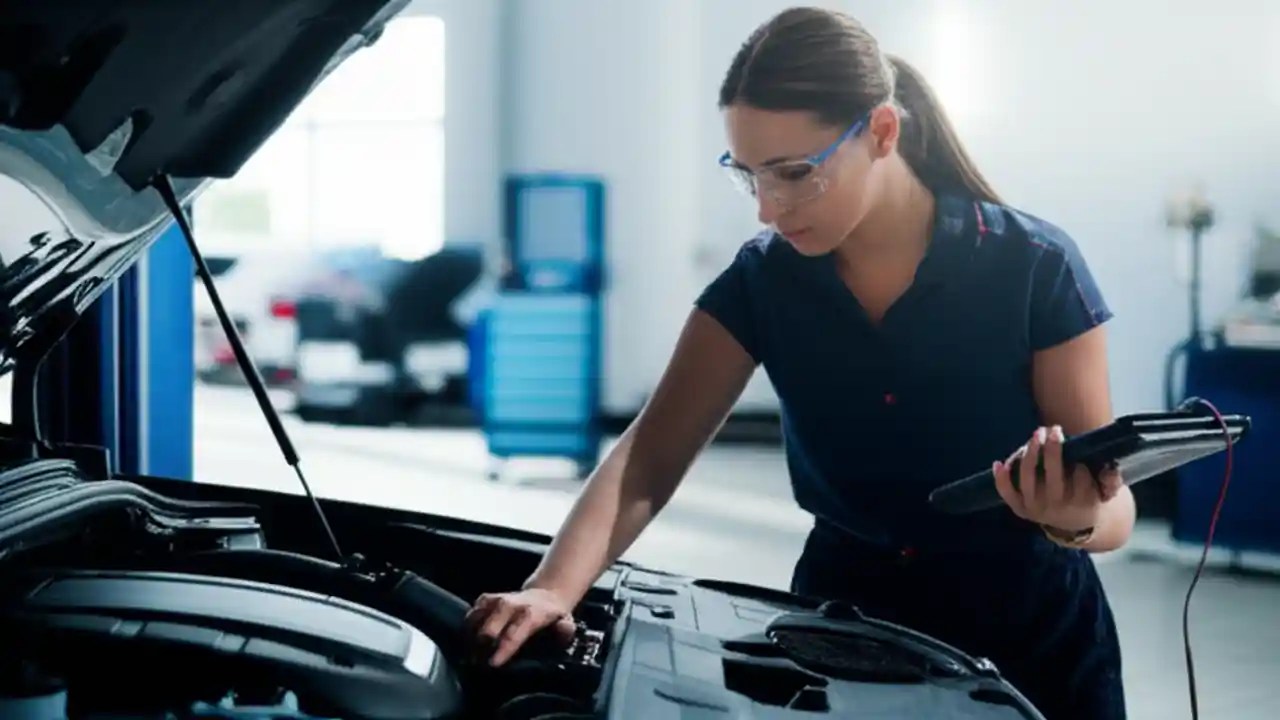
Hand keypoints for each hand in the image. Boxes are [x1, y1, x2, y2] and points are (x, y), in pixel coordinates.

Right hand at [464, 588, 576, 666]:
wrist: (545, 596)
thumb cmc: (554, 618)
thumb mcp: (566, 624)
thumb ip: (565, 630)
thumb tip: (563, 630)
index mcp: (531, 614)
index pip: (513, 633)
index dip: (503, 649)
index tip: (493, 663)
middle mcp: (511, 604)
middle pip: (489, 628)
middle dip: (483, 647)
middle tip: (479, 664)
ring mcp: (496, 600)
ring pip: (476, 619)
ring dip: (472, 638)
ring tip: (472, 655)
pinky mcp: (486, 599)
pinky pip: (472, 614)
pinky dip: (469, 628)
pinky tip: (471, 640)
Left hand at [993, 425, 1122, 534]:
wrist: (1072, 524)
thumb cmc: (1088, 497)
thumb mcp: (1104, 492)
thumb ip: (1111, 480)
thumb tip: (1111, 467)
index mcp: (1082, 502)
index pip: (1081, 476)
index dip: (1079, 462)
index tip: (1080, 451)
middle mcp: (1057, 506)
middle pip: (1053, 474)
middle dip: (1053, 449)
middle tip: (1054, 430)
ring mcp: (1036, 508)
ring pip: (1028, 478)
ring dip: (1030, 454)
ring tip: (1036, 435)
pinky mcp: (1020, 509)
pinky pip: (1007, 494)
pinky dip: (1001, 479)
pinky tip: (999, 463)